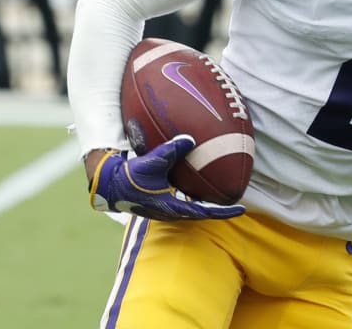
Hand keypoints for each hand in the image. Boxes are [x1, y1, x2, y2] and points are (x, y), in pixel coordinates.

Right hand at [88, 135, 244, 221]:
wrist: (109, 185)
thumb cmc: (130, 177)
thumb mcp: (152, 161)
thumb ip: (172, 150)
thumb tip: (191, 138)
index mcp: (173, 208)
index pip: (205, 212)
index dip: (224, 212)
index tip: (242, 209)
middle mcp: (171, 212)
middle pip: (201, 211)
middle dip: (218, 206)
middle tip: (235, 197)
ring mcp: (165, 208)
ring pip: (192, 206)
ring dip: (206, 200)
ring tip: (220, 190)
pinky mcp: (160, 202)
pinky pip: (182, 198)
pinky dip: (193, 192)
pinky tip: (195, 180)